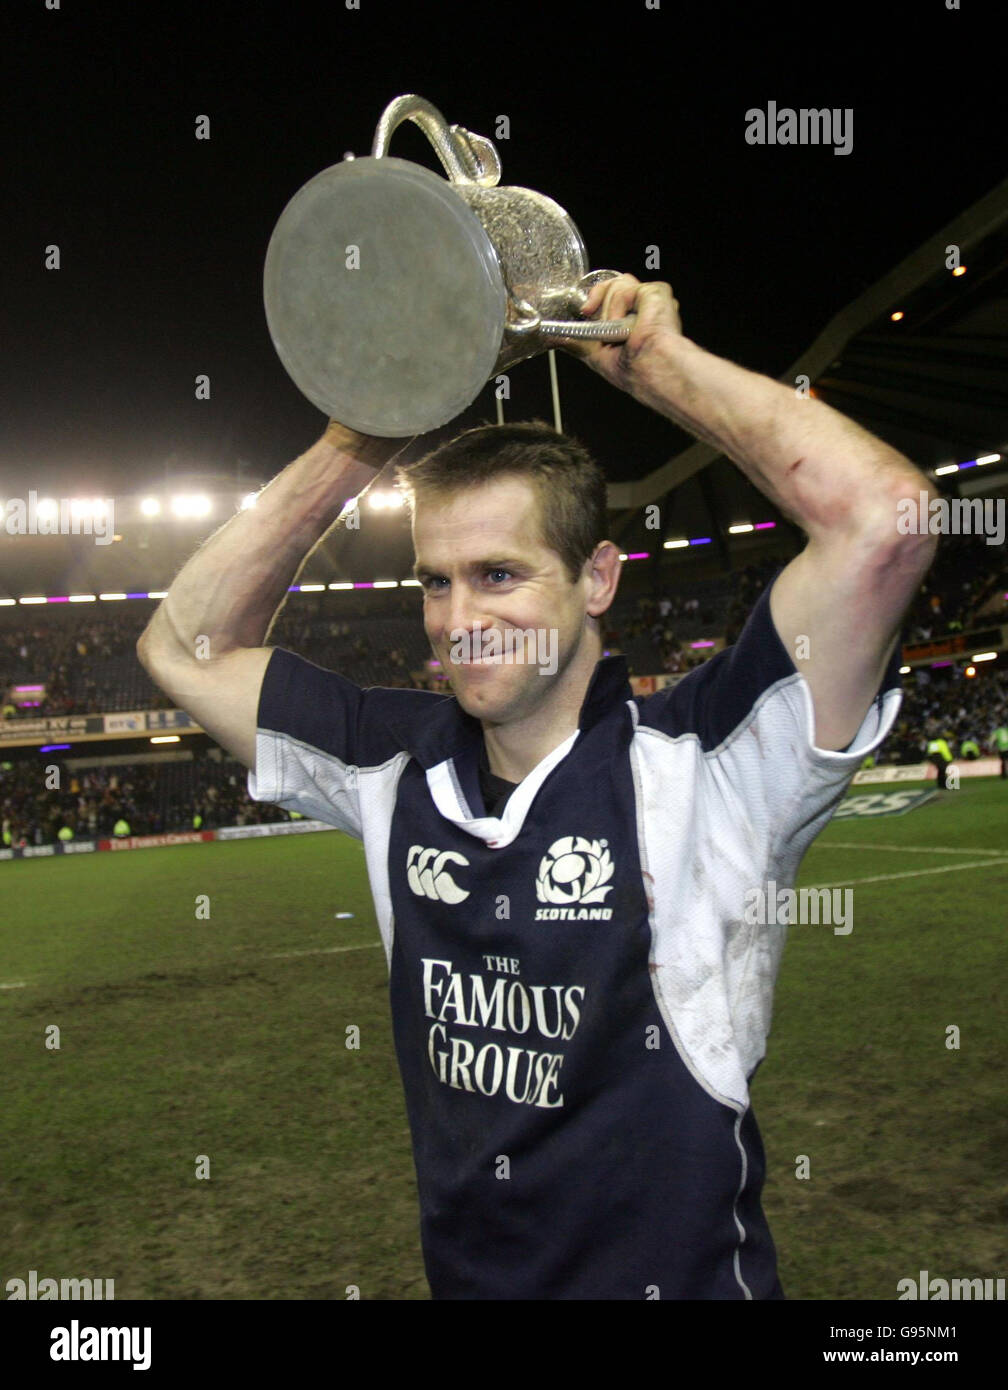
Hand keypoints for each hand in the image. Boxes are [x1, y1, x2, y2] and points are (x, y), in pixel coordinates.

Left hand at [559, 273, 682, 394]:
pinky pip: (626, 288)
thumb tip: (552, 338)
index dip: (596, 296)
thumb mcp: (593, 353)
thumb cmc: (630, 369)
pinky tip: (625, 324)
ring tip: (617, 332)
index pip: (611, 291)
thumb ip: (574, 340)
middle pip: (613, 282)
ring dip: (609, 311)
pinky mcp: (656, 293)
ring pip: (617, 283)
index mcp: (631, 317)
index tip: (586, 310)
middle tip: (603, 327)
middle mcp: (642, 306)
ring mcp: (650, 299)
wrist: (644, 369)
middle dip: (600, 302)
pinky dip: (619, 306)